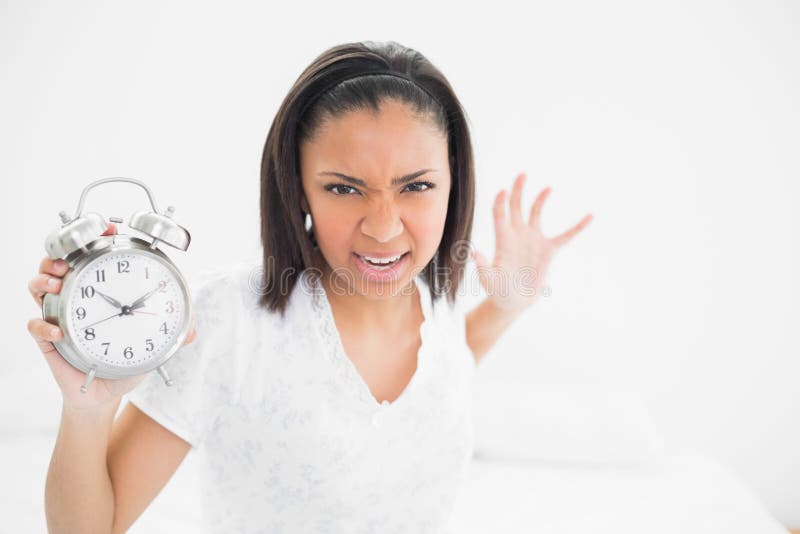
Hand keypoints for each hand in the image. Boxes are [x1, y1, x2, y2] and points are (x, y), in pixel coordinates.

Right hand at [27, 222, 196, 409]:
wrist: (105, 394)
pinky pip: (35, 327)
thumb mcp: (154, 345)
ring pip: (38, 287)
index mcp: (101, 293)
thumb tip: (195, 330)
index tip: (107, 228)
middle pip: (56, 265)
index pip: (94, 257)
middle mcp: (77, 299)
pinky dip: (43, 325)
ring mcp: (59, 316)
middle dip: (57, 255)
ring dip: (43, 281)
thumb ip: (175, 333)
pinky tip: (59, 331)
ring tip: (56, 284)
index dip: (96, 239)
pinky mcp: (48, 340)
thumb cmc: (126, 361)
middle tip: (66, 259)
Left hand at [471, 173, 592, 314]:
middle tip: (522, 174)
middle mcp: (518, 235)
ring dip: (541, 199)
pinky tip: (589, 216)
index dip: (500, 202)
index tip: (502, 191)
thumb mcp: (488, 279)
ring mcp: (534, 240)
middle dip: (518, 190)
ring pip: (537, 213)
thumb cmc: (498, 290)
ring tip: (547, 188)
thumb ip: (482, 265)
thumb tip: (474, 252)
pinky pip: (565, 235)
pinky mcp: (548, 250)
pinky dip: (577, 227)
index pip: (500, 214)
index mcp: (502, 239)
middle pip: (517, 206)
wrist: (514, 301)